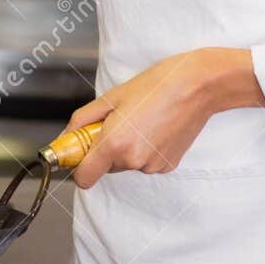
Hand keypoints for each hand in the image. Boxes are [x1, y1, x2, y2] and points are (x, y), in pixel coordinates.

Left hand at [66, 48, 264, 188]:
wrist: (198, 86)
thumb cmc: (156, 85)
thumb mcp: (111, 97)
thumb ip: (82, 120)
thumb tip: (67, 136)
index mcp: (115, 144)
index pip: (84, 178)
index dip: (77, 166)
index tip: (78, 152)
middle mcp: (133, 160)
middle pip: (105, 167)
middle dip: (104, 149)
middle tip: (116, 121)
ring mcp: (152, 165)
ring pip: (126, 163)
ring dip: (125, 148)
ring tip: (140, 120)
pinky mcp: (167, 165)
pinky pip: (144, 162)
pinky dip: (144, 149)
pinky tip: (155, 127)